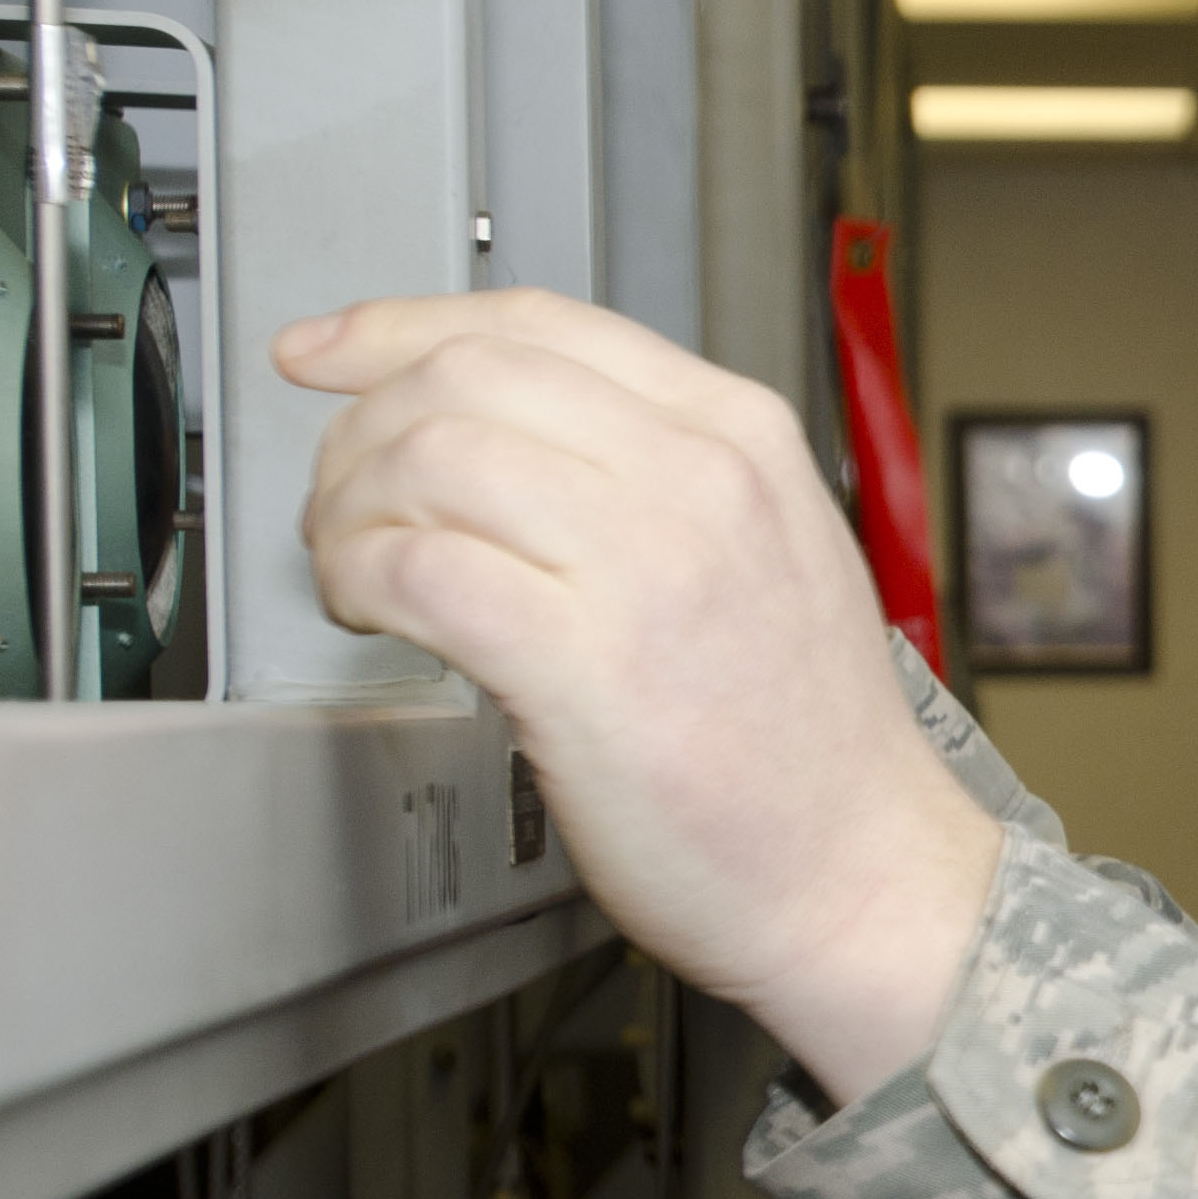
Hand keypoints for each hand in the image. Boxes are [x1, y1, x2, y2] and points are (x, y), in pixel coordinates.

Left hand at [285, 288, 1003, 1103]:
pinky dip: (358, 577)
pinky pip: (419, 566)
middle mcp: (700, 481)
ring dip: (349, 506)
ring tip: (353, 564)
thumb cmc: (811, 750)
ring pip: (427, 456)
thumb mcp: (776, 553)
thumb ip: (666, 478)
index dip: (403, 324)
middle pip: (465, 377)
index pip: (540, 324)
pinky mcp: (585, 663)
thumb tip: (507, 440)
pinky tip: (371, 613)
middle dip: (362, 427)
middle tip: (342, 495)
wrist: (862, 874)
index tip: (335, 349)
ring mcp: (648, 567)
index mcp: (744, 440)